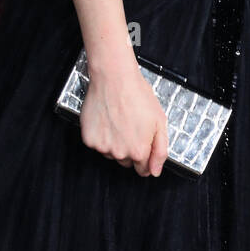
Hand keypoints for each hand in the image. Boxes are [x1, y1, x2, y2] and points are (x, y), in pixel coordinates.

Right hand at [80, 48, 168, 176]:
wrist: (114, 78)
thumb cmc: (137, 95)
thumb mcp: (160, 122)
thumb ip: (160, 150)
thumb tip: (155, 171)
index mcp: (139, 151)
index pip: (143, 169)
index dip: (146, 158)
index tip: (143, 146)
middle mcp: (120, 153)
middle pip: (127, 162)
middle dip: (131, 149)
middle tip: (132, 127)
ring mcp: (103, 147)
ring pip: (111, 154)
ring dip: (115, 143)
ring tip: (119, 121)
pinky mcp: (89, 139)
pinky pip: (97, 145)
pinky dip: (102, 136)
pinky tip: (107, 120)